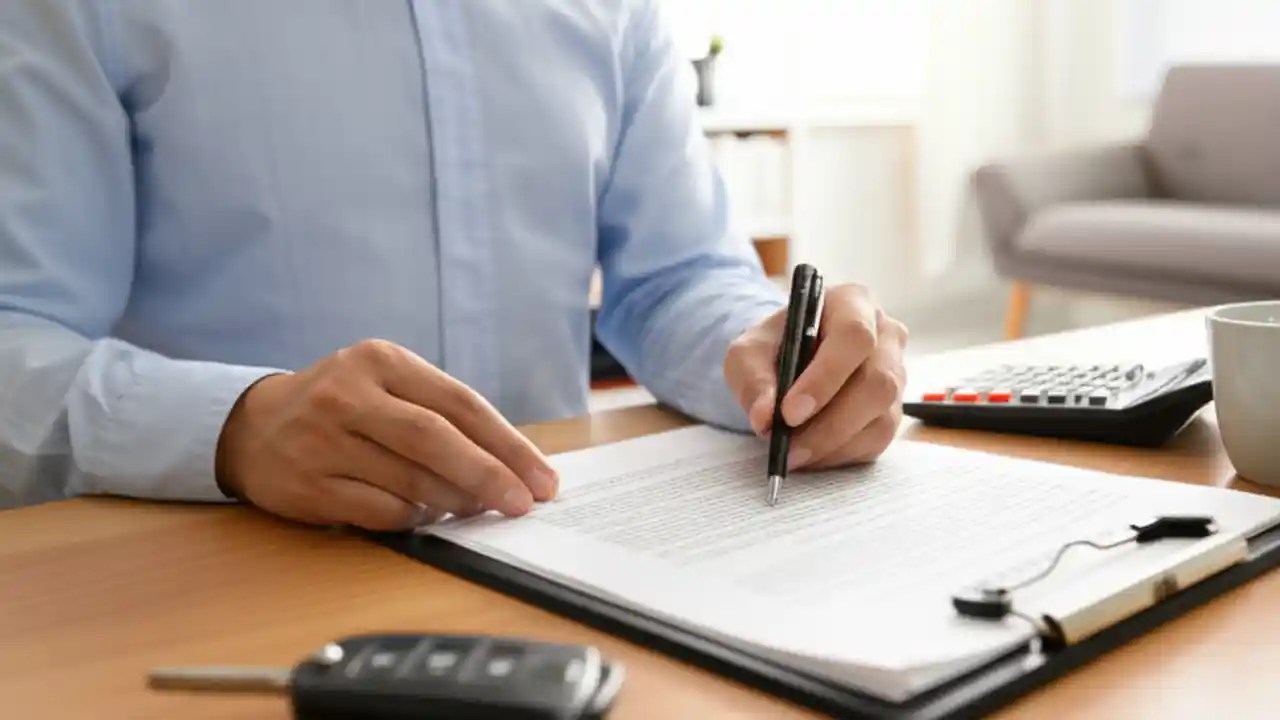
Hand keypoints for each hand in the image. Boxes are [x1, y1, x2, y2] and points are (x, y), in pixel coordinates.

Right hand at [215, 339, 557, 530]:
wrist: (253, 427)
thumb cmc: (342, 408)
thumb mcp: (386, 385)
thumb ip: (441, 413)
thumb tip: (513, 464)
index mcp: (380, 360)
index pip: (460, 403)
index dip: (507, 444)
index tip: (542, 477)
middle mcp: (348, 395)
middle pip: (436, 439)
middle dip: (490, 475)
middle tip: (523, 504)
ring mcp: (323, 441)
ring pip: (411, 480)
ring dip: (455, 501)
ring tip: (478, 508)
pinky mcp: (308, 486)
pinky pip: (382, 510)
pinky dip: (415, 517)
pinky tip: (429, 515)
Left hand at [724, 284, 907, 469]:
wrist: (787, 361)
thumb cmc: (773, 347)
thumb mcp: (747, 352)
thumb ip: (751, 378)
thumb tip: (764, 417)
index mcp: (853, 303)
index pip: (854, 336)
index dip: (826, 377)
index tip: (790, 412)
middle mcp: (885, 336)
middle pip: (877, 382)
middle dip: (830, 423)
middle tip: (789, 446)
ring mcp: (895, 375)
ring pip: (881, 417)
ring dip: (833, 444)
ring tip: (792, 454)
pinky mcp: (892, 410)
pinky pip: (877, 440)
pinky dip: (840, 455)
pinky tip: (811, 454)